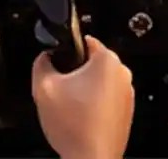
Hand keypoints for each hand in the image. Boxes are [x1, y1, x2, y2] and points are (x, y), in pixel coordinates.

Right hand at [32, 36, 133, 158]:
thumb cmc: (74, 127)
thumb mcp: (43, 87)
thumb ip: (41, 62)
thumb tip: (45, 57)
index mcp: (107, 60)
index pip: (84, 40)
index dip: (66, 51)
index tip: (59, 64)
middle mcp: (122, 74)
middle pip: (91, 62)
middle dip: (75, 74)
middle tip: (62, 91)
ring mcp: (127, 93)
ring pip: (98, 82)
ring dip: (84, 90)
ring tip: (72, 108)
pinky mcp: (126, 110)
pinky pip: (106, 99)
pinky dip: (94, 105)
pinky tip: (82, 118)